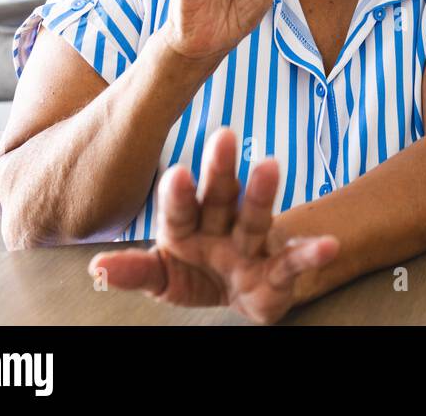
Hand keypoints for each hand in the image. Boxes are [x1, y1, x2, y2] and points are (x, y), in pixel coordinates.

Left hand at [88, 128, 338, 323]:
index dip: (177, 193)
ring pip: (256, 217)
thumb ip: (134, 270)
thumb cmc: (196, 274)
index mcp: (187, 227)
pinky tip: (328, 244)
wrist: (244, 290)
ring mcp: (252, 244)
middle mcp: (221, 227)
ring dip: (263, 192)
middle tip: (222, 135)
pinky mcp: (279, 269)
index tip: (175, 171)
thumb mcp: (161, 277)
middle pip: (219, 197)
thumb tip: (96, 267)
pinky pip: (295, 260)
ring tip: (271, 165)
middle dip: (220, 170)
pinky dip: (312, 253)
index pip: (179, 208)